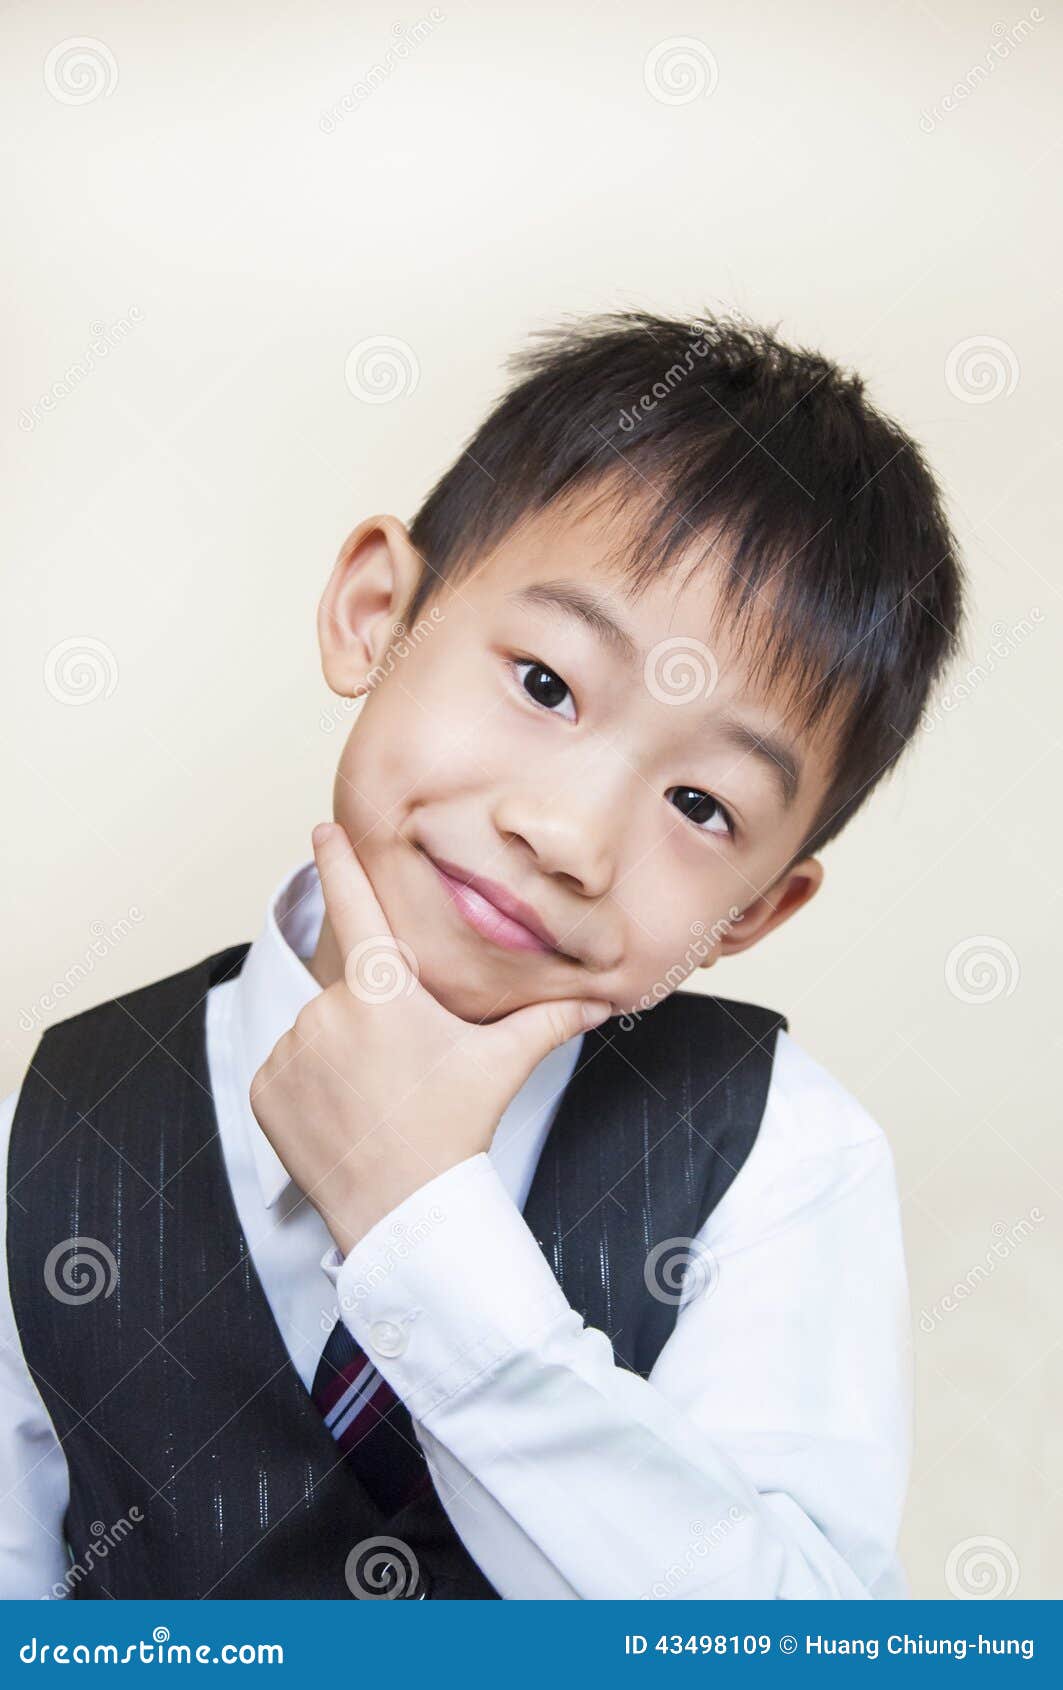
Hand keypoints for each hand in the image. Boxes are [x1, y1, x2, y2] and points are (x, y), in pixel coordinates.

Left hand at [249, 821, 611, 1253]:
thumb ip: (548, 1022)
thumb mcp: (500, 1066)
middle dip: (373, 1022)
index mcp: (383, 990)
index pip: (355, 906)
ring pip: (318, 1032)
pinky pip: (286, 1069)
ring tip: (375, 1101)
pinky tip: (341, 1118)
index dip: (339, 862)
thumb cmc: (454, 1130)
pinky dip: (308, 1086)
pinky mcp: (264, 1088)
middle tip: (403, 1074)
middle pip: (351, 995)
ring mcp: (290, 1049)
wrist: (403, 1212)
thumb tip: (605, 1002)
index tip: (324, 830)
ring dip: (340, 1054)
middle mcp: (329, 1008)